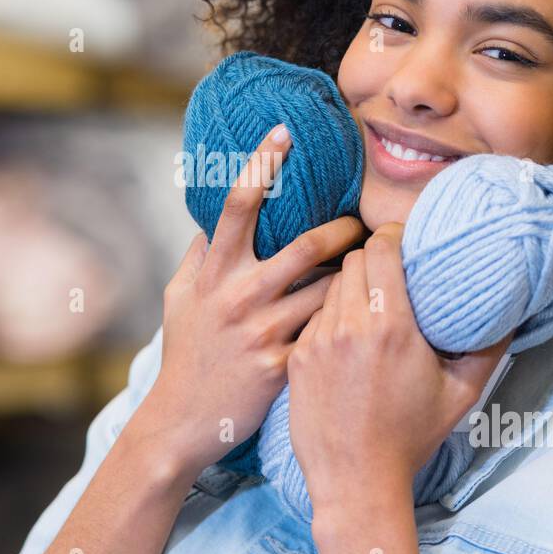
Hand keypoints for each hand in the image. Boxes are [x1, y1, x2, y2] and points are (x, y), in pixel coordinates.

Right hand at [133, 123, 368, 477]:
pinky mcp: (282, 365)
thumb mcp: (178, 299)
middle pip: (305, 244)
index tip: (285, 131)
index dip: (262, 163)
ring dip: (354, 276)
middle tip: (363, 227)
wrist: (182, 422)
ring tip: (374, 271)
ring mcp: (262, 331)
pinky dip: (349, 319)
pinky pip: (329, 331)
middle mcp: (238, 296)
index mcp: (213, 273)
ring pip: (327, 289)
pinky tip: (368, 316)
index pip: (237, 205)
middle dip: (343, 230)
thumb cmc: (185, 354)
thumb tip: (212, 219)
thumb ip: (199, 257)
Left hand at [286, 222, 514, 514]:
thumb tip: (509, 315)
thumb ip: (489, 349)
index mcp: (390, 326)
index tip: (403, 241)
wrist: (356, 479)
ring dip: (349, 287)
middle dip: (372, 259)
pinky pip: (314, 318)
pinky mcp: (297, 358)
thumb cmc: (411, 438)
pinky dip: (331, 317)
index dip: (390, 235)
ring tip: (368, 304)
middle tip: (390, 272)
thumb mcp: (462, 394)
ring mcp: (317, 341)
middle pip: (353, 261)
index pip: (379, 248)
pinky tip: (347, 337)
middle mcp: (349, 326)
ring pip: (329, 286)